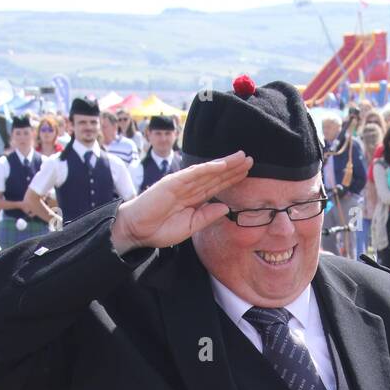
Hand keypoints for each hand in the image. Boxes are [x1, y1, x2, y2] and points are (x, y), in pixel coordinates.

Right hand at [111, 151, 252, 252]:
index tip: (247, 172)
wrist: (138, 231)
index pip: (216, 186)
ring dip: (225, 164)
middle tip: (251, 160)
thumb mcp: (190, 226)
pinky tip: (222, 165)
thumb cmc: (161, 229)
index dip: (231, 179)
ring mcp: (181, 183)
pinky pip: (193, 174)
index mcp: (194, 199)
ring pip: (208, 172)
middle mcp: (189, 188)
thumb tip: (226, 208)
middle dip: (233, 168)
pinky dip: (208, 168)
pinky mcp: (173, 182)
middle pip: (215, 176)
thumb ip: (207, 216)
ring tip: (241, 158)